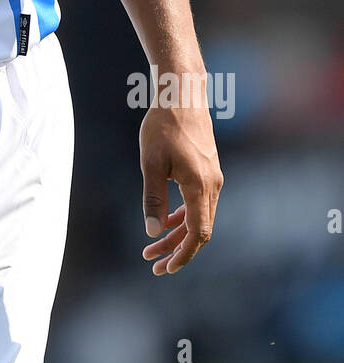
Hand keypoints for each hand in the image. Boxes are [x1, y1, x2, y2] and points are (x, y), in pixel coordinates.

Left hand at [139, 92, 223, 274]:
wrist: (182, 94)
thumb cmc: (163, 126)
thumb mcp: (150, 163)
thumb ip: (152, 198)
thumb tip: (152, 233)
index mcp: (200, 186)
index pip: (198, 233)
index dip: (183, 254)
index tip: (165, 268)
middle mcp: (213, 185)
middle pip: (199, 230)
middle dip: (176, 249)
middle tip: (152, 263)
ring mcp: (213, 178)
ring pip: (198, 216)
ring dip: (177, 233)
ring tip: (152, 247)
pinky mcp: (208, 171)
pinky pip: (198, 202)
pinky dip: (183, 216)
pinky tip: (165, 221)